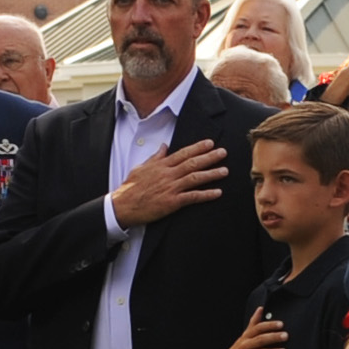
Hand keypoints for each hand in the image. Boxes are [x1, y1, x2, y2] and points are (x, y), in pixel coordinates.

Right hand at [112, 135, 229, 224]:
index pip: (183, 153)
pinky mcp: (172, 202)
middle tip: (223, 152)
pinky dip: (206, 195)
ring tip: (225, 171)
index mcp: (161, 165)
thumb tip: (163, 146)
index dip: (197, 147)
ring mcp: (170, 188)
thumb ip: (155, 157)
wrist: (123, 206)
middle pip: (192, 163)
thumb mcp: (141, 168)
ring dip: (211, 174)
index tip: (210, 142)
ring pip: (195, 178)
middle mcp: (168, 174)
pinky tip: (218, 193)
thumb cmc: (131, 188)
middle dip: (209, 157)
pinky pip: (192, 197)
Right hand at [217, 309, 286, 348]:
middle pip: (259, 340)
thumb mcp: (244, 337)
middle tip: (286, 336)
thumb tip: (261, 308)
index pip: (257, 328)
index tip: (281, 324)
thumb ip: (253, 324)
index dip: (269, 325)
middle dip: (273, 337)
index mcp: (246, 337)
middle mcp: (244, 346)